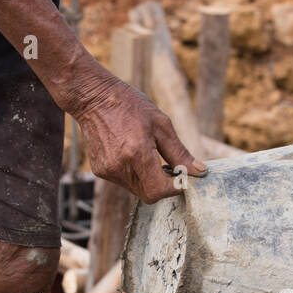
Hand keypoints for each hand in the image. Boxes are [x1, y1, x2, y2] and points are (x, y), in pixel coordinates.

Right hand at [73, 73, 206, 202]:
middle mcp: (119, 166)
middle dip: (163, 185)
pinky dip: (134, 174)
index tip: (181, 176)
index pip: (159, 190)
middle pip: (149, 195)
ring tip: (147, 154)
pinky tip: (131, 153)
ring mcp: (107, 171)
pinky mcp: (100, 171)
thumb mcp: (161, 124)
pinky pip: (124, 182)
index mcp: (136, 153)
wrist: (93, 98)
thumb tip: (200, 171)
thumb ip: (179, 153)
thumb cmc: (129, 105)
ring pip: (137, 190)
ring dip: (148, 180)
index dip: (174, 187)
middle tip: (168, 167)